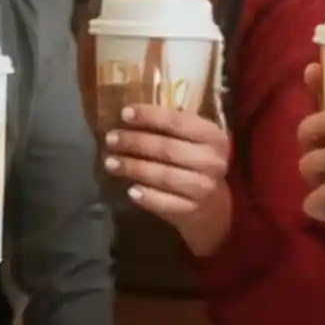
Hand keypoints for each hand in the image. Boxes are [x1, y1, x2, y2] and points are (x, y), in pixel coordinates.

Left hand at [103, 105, 231, 255]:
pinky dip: (146, 196)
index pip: (179, 122)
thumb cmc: (197, 161)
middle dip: (135, 142)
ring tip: (111, 162)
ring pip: (164, 176)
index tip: (124, 113)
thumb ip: (171, 126)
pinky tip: (130, 190)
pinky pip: (164, 203)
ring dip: (134, 168)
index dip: (150, 116)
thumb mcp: (195, 139)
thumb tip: (130, 114)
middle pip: (168, 149)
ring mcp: (204, 188)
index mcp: (214, 137)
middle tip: (111, 139)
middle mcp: (212, 162)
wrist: (214, 205)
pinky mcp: (192, 211)